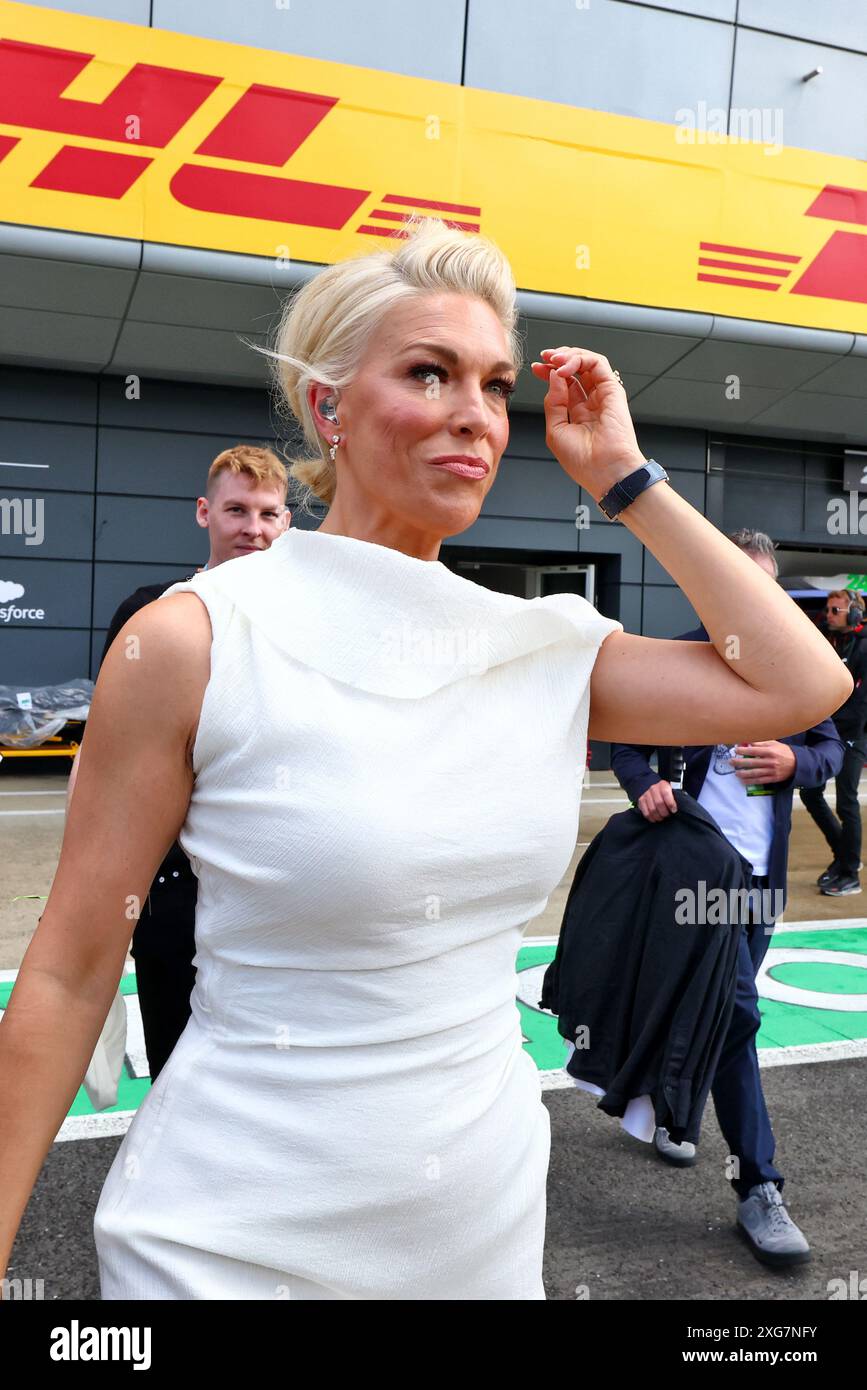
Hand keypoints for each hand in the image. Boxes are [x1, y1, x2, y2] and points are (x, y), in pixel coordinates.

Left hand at [531, 346, 645, 499]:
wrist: (605, 472)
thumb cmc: (584, 461)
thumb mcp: (555, 430)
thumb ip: (553, 402)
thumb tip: (553, 376)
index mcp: (577, 412)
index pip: (563, 383)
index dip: (549, 372)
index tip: (536, 367)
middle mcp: (590, 401)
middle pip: (574, 370)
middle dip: (557, 359)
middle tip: (544, 358)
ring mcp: (602, 395)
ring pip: (587, 362)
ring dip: (568, 356)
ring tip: (554, 362)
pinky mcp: (613, 390)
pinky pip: (598, 364)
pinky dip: (580, 360)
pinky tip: (564, 369)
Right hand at [637, 780, 677, 821]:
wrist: (652, 788)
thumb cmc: (665, 793)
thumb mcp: (672, 791)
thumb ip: (676, 797)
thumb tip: (681, 807)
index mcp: (663, 785)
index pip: (666, 794)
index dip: (671, 804)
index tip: (674, 810)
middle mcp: (653, 789)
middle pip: (659, 803)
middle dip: (665, 812)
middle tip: (668, 815)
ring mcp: (646, 795)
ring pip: (652, 809)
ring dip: (658, 816)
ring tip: (662, 817)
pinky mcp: (641, 801)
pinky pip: (645, 812)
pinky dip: (651, 818)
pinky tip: (655, 818)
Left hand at [730, 741, 796, 783]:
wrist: (798, 763)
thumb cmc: (784, 752)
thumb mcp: (774, 744)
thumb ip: (761, 743)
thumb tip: (747, 742)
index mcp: (770, 751)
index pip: (754, 751)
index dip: (743, 751)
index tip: (735, 750)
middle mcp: (770, 761)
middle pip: (752, 762)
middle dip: (740, 762)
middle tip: (731, 762)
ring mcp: (771, 771)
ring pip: (755, 773)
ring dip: (744, 773)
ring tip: (736, 773)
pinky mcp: (773, 778)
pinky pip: (760, 781)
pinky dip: (751, 781)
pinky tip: (743, 781)